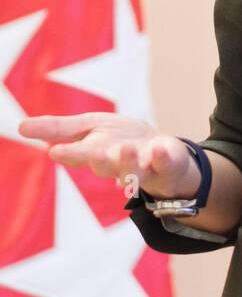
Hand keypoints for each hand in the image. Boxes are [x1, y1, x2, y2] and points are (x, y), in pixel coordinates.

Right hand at [17, 113, 198, 200]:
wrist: (164, 155)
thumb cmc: (121, 140)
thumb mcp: (90, 128)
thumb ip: (59, 129)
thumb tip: (20, 127)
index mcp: (96, 153)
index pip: (79, 155)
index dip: (69, 154)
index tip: (55, 151)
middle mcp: (117, 163)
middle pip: (105, 165)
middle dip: (99, 160)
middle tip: (95, 154)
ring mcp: (143, 165)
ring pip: (133, 169)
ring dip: (129, 161)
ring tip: (126, 149)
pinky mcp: (166, 162)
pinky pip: (164, 161)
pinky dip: (161, 156)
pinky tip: (158, 148)